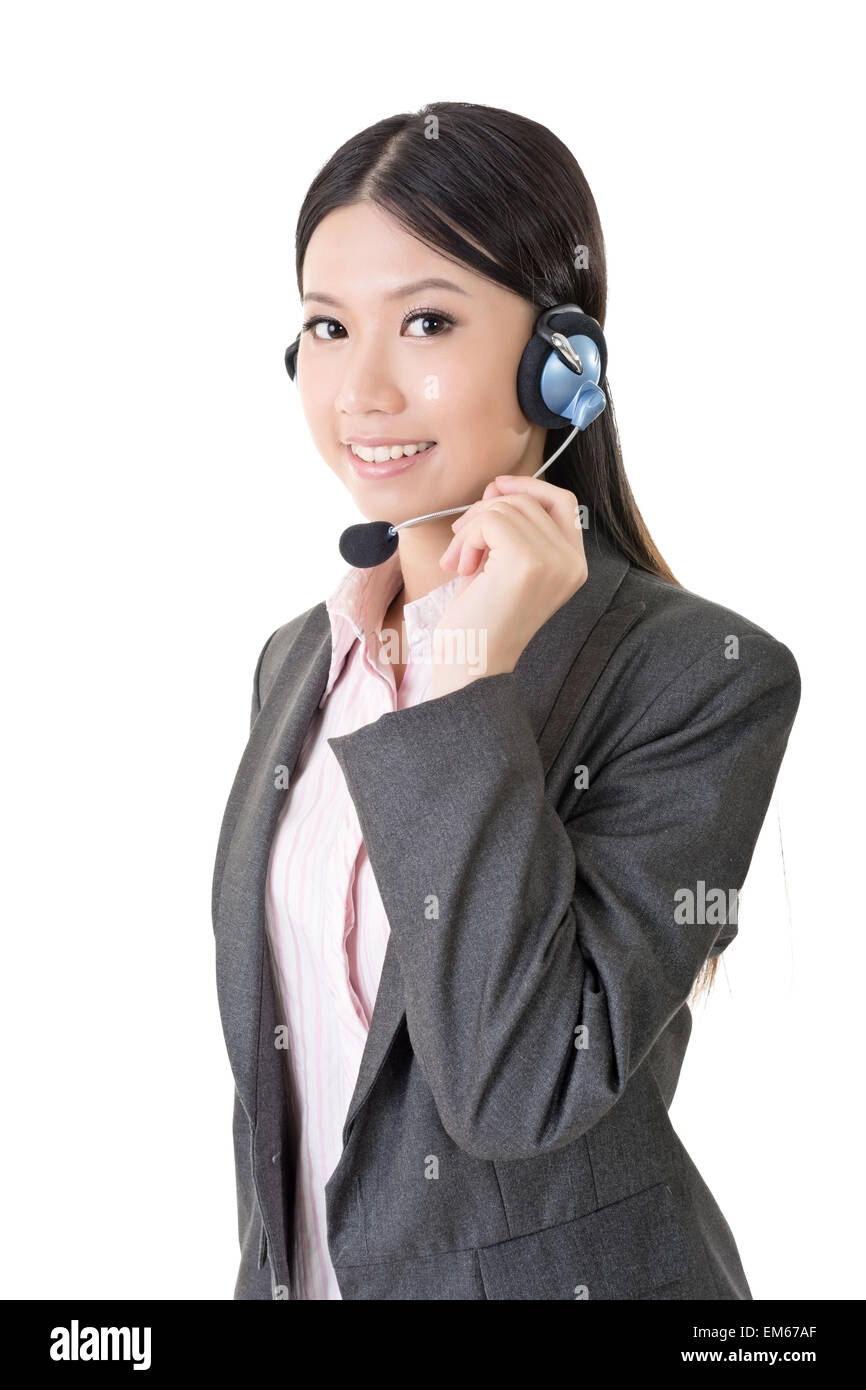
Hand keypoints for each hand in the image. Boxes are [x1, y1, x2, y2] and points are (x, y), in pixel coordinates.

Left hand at [431, 474, 588, 697]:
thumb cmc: (481, 619)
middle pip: (527, 500)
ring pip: (505, 507)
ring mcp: (554, 561)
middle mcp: (572, 562)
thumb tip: (499, 485)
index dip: (529, 486)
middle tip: (461, 548)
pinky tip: (461, 568)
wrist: (471, 664)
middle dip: (483, 514)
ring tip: (461, 563)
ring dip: (469, 530)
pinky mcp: (528, 562)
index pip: (562, 501)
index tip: (495, 489)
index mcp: (573, 564)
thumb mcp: (502, 563)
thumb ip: (510, 525)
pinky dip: (466, 538)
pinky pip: (490, 520)